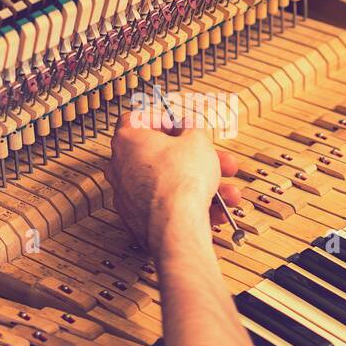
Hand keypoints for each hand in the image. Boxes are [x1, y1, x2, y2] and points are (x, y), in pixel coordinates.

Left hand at [108, 109, 241, 254]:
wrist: (176, 226)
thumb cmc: (180, 182)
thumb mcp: (197, 141)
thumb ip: (192, 129)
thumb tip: (189, 128)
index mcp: (128, 139)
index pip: (139, 119)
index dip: (164, 119)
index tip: (182, 126)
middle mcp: (121, 166)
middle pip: (161, 156)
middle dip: (195, 158)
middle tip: (214, 159)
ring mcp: (127, 195)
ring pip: (169, 184)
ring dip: (201, 185)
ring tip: (225, 191)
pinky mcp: (137, 219)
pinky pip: (167, 206)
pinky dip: (189, 206)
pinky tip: (214, 209)